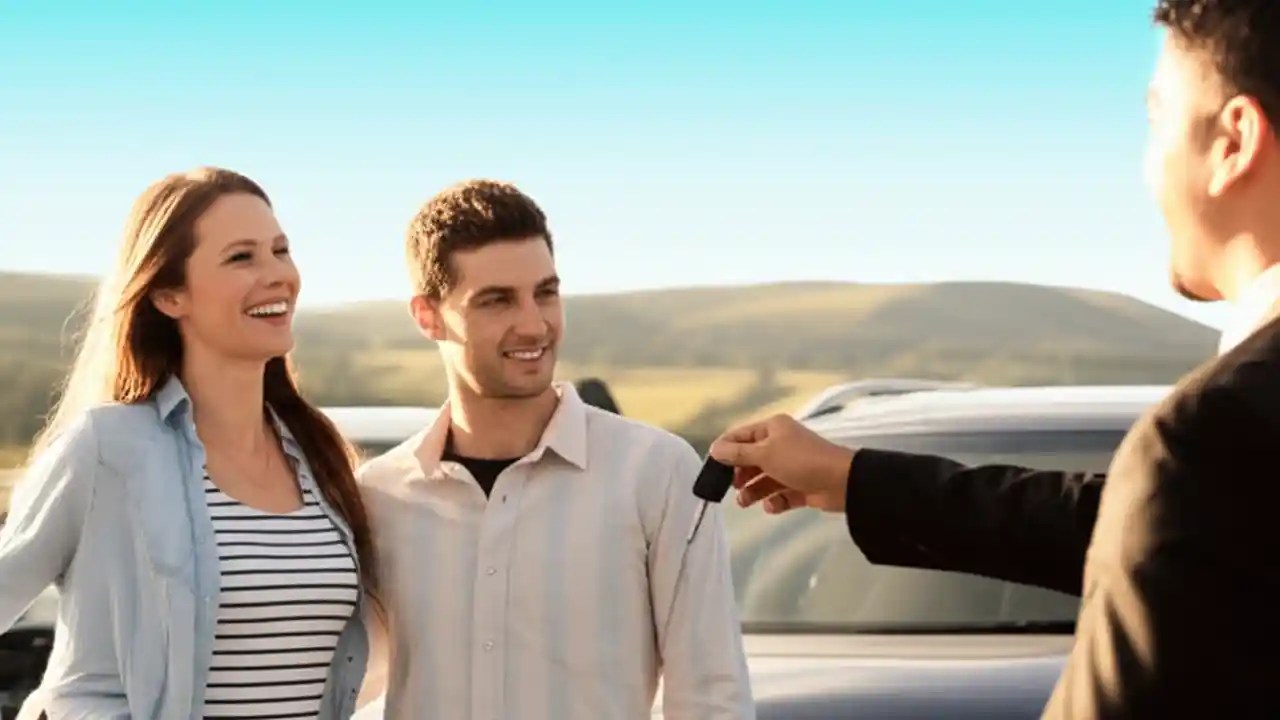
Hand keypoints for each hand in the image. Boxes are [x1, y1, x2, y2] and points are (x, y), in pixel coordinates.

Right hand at [708, 414, 855, 513]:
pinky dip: (775, 500)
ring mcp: (792, 466)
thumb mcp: (764, 454)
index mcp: (773, 428)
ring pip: (765, 479)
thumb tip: (714, 449)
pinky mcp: (802, 486)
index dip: (725, 449)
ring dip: (753, 491)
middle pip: (752, 459)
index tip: (712, 466)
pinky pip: (781, 493)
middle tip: (731, 487)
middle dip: (740, 474)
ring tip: (744, 503)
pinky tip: (772, 506)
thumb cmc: (800, 461)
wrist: (842, 482)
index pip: (741, 435)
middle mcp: (782, 444)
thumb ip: (737, 453)